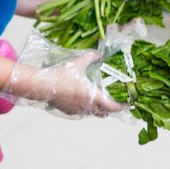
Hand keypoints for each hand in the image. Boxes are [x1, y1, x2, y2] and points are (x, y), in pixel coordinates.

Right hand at [5, 51, 124, 116]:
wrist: (42, 85)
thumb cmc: (61, 75)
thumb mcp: (77, 63)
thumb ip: (90, 57)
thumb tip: (98, 54)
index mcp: (92, 96)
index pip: (112, 107)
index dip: (121, 106)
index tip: (126, 103)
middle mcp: (86, 107)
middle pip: (103, 113)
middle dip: (109, 109)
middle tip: (112, 101)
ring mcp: (77, 111)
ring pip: (91, 113)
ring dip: (96, 109)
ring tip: (96, 99)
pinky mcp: (68, 112)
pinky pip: (80, 113)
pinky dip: (84, 108)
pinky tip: (80, 99)